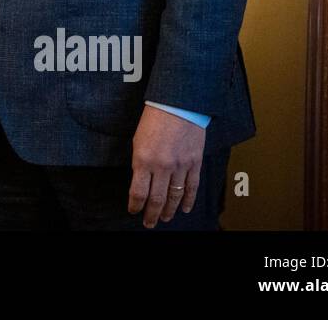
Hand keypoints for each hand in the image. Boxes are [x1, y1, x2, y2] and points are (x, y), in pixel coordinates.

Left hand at [128, 104, 205, 227]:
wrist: (178, 104)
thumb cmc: (154, 118)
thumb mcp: (138, 140)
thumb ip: (140, 162)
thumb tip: (140, 181)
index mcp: (143, 159)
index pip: (138, 192)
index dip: (135, 205)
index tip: (133, 211)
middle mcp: (162, 166)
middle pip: (156, 199)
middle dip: (152, 214)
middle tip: (149, 223)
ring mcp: (180, 166)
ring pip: (174, 196)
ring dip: (169, 210)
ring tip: (164, 218)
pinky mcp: (194, 163)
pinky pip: (192, 187)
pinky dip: (188, 200)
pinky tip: (184, 208)